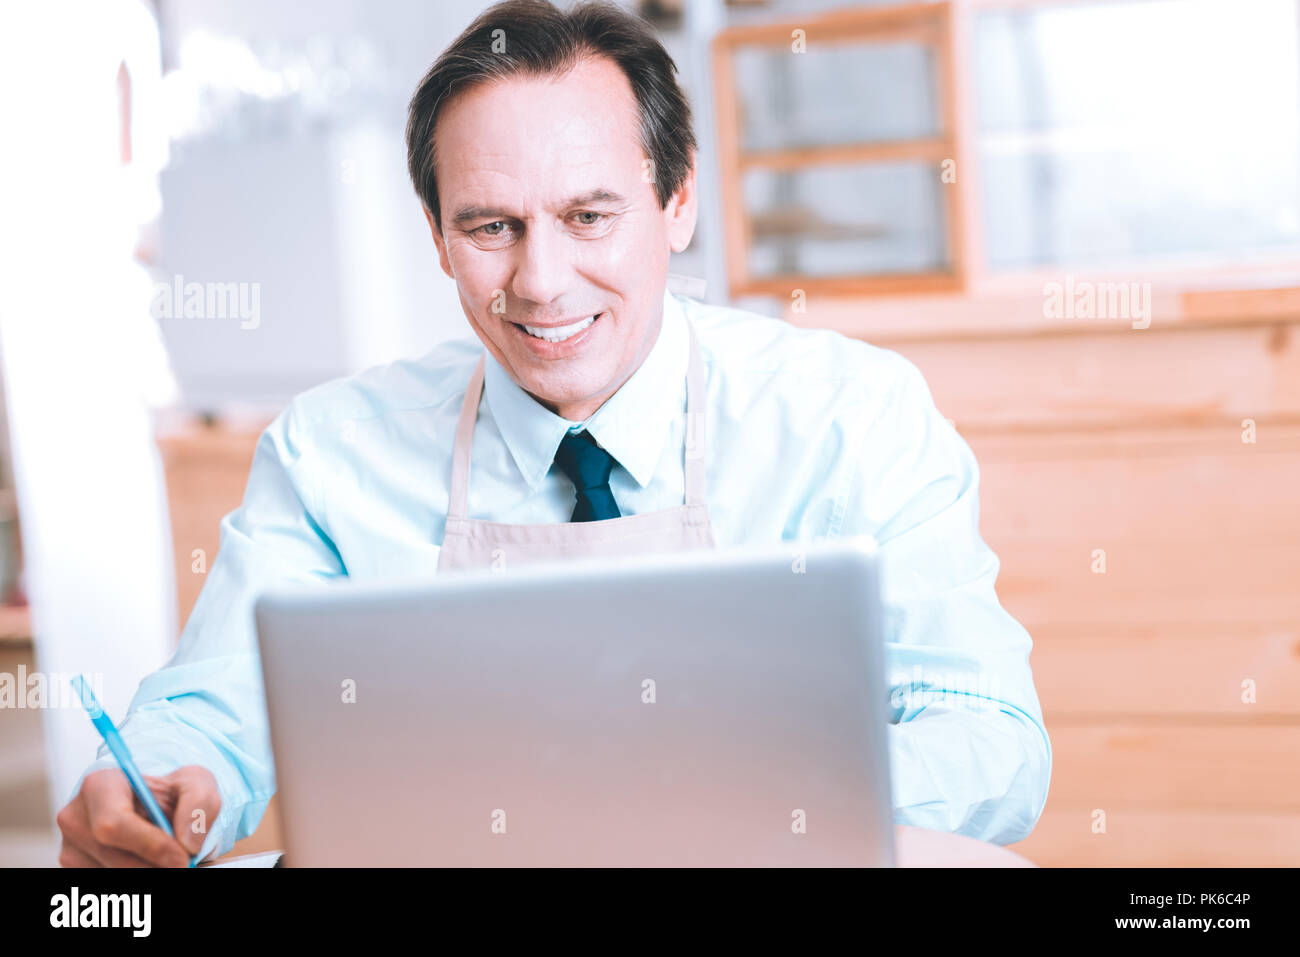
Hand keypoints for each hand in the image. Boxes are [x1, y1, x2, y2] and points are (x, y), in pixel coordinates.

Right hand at [56, 766, 220, 866]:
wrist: (157, 808)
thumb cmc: (173, 793)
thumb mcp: (196, 783)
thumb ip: (200, 803)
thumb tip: (188, 844)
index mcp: (98, 785)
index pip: (114, 824)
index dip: (151, 846)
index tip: (183, 858)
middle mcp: (75, 817)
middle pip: (114, 857)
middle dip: (155, 866)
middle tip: (183, 865)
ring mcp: (70, 847)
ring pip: (112, 875)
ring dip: (148, 873)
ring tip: (166, 858)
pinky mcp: (75, 870)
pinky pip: (108, 886)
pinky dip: (137, 880)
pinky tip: (150, 864)